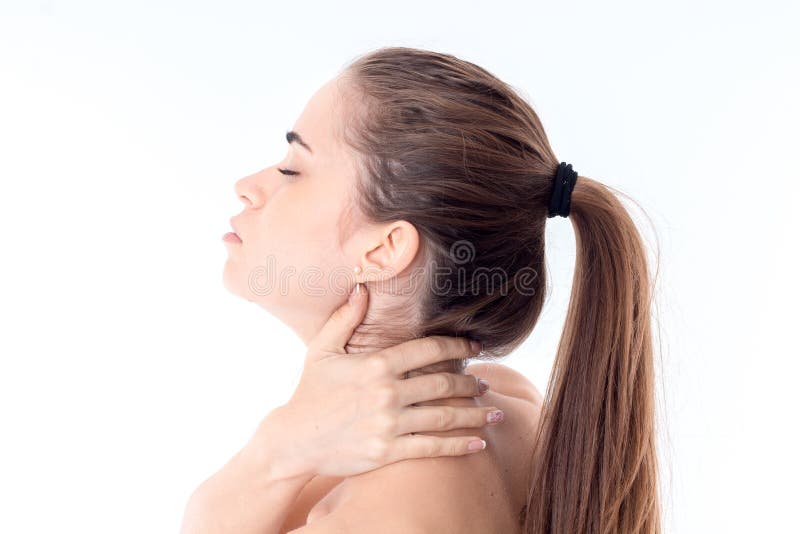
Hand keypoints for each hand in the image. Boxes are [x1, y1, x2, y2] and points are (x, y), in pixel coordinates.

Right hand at [252, 282, 501, 481]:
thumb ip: (345, 318)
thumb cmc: (309, 392)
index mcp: (376, 364)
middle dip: (469, 382)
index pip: (428, 349)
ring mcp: (388, 424)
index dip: (457, 345)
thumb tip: (362, 288)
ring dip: (474, 414)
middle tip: (485, 382)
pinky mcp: (387, 452)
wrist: (293, 439)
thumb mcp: (322, 349)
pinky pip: (431, 448)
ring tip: (495, 412)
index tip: (476, 346)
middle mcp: (386, 393)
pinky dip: (458, 445)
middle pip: (442, 383)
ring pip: (443, 416)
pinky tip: (478, 443)